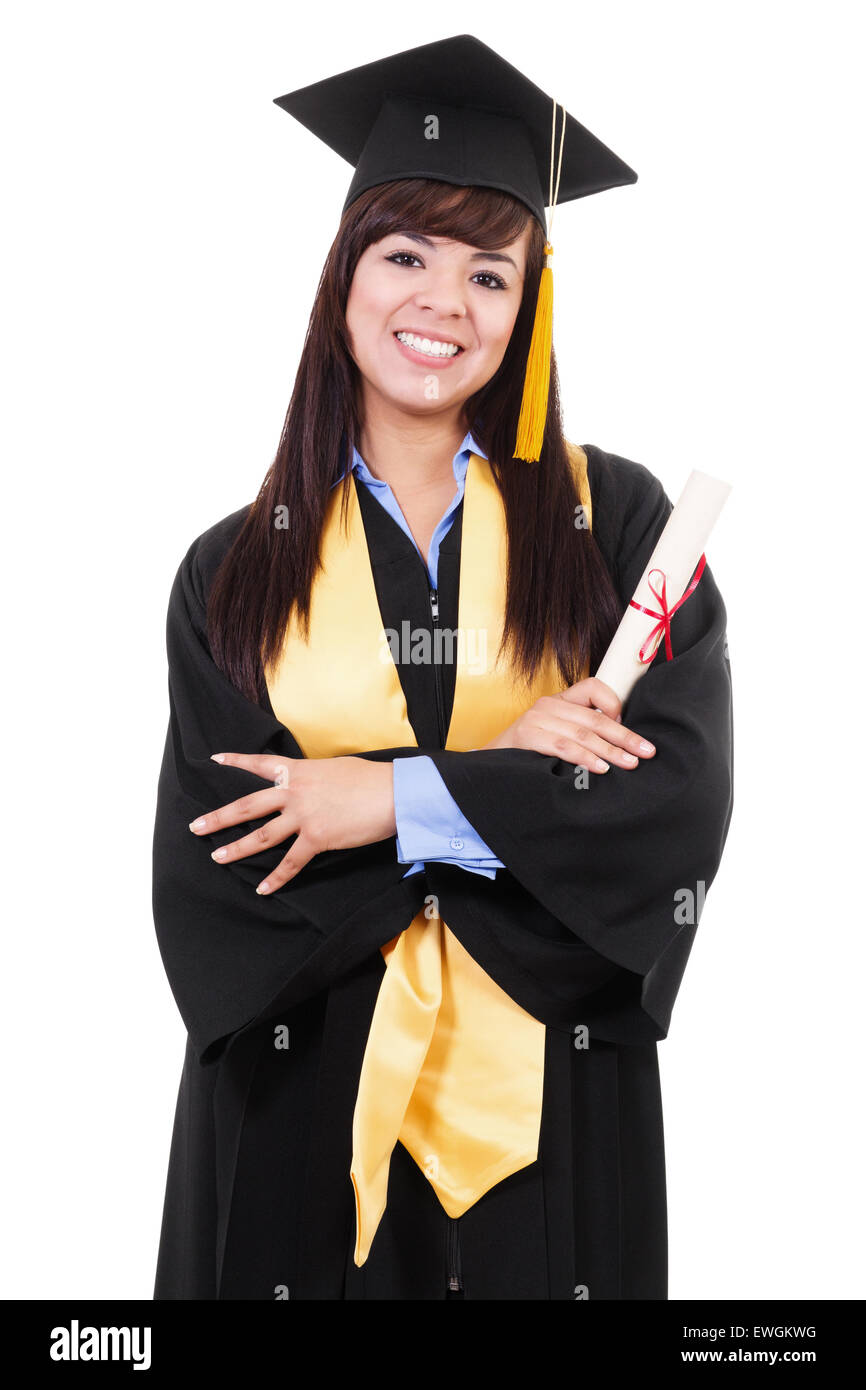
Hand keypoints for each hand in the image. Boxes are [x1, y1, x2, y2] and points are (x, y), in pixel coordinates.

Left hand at [189, 752, 395, 893]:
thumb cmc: (371, 778)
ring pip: (261, 835)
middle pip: (248, 806)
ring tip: (217, 857)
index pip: (261, 763)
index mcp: (299, 771)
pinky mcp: (318, 838)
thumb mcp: (335, 768)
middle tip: (196, 826)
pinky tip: (263, 888)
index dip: (237, 761)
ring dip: (237, 848)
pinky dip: (276, 878)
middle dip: (219, 818)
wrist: (393, 792)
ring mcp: (304, 816)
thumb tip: (312, 786)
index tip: (215, 759)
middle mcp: (295, 792)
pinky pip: (291, 862)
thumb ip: (316, 777)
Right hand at [481, 677, 655, 773]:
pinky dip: (585, 758)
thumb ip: (582, 732)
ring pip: (584, 733)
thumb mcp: (557, 735)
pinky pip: (564, 746)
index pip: (593, 688)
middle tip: (646, 751)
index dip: (615, 704)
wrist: (490, 764)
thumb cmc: (529, 753)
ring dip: (610, 751)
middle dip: (625, 737)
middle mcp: (549, 705)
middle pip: (596, 717)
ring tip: (629, 763)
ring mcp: (537, 719)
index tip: (629, 728)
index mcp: (560, 700)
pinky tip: (600, 768)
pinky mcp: (528, 736)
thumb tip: (622, 744)